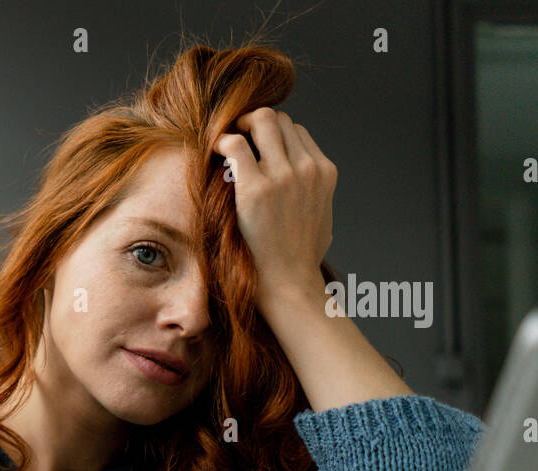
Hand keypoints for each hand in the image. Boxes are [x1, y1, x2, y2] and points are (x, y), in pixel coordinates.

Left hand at [214, 107, 336, 311]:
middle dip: (254, 125)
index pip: (296, 132)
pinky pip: (235, 144)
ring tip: (223, 149)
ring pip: (261, 121)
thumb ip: (313, 193)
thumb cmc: (300, 259)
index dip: (272, 137)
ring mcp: (283, 176)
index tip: (253, 151)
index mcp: (324, 172)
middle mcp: (307, 168)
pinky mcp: (256, 188)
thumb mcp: (321, 217)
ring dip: (238, 129)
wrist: (289, 284)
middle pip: (279, 120)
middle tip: (235, 142)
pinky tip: (213, 155)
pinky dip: (221, 142)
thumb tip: (303, 189)